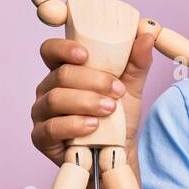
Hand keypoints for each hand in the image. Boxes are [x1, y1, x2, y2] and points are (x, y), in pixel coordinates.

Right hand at [29, 30, 155, 166]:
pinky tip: (92, 126)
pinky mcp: (41, 137)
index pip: (51, 50)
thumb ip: (137, 62)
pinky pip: (51, 127)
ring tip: (109, 110)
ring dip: (86, 102)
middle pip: (60, 75)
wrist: (118, 153)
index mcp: (64, 71)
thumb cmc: (118, 118)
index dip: (64, 49)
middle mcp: (48, 89)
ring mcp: (42, 113)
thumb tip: (147, 34)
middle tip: (117, 91)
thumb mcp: (131, 87)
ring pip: (55, 99)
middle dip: (92, 81)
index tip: (86, 55)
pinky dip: (74, 124)